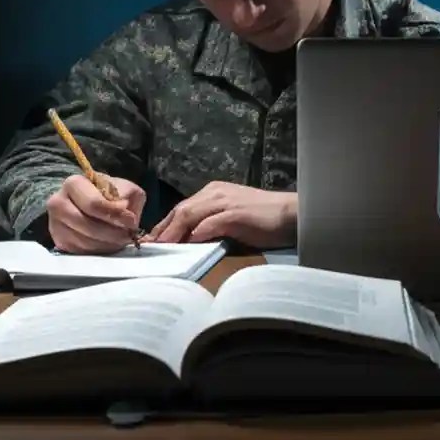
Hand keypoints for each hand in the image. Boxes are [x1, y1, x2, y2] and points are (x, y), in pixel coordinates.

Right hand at [45, 174, 145, 253]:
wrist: (88, 204)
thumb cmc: (107, 194)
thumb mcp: (123, 187)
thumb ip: (127, 195)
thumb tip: (123, 210)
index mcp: (74, 184)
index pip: (94, 204)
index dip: (115, 215)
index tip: (131, 221)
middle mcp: (58, 202)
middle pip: (88, 225)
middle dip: (112, 233)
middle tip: (128, 235)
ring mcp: (55, 224)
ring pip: (85, 241)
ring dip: (108, 243)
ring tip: (120, 239)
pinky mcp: (59, 241)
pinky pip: (81, 251)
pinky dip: (99, 251)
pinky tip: (108, 243)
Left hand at [146, 181, 295, 249]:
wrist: (291, 213)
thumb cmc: (264, 219)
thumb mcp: (232, 218)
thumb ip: (211, 224)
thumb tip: (190, 240)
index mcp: (213, 192)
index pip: (182, 208)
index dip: (165, 225)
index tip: (152, 241)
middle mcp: (215, 193)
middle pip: (181, 210)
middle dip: (163, 229)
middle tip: (148, 247)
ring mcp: (225, 202)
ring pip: (190, 214)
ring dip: (173, 232)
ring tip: (162, 248)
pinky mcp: (236, 214)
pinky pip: (210, 223)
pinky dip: (197, 233)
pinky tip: (188, 244)